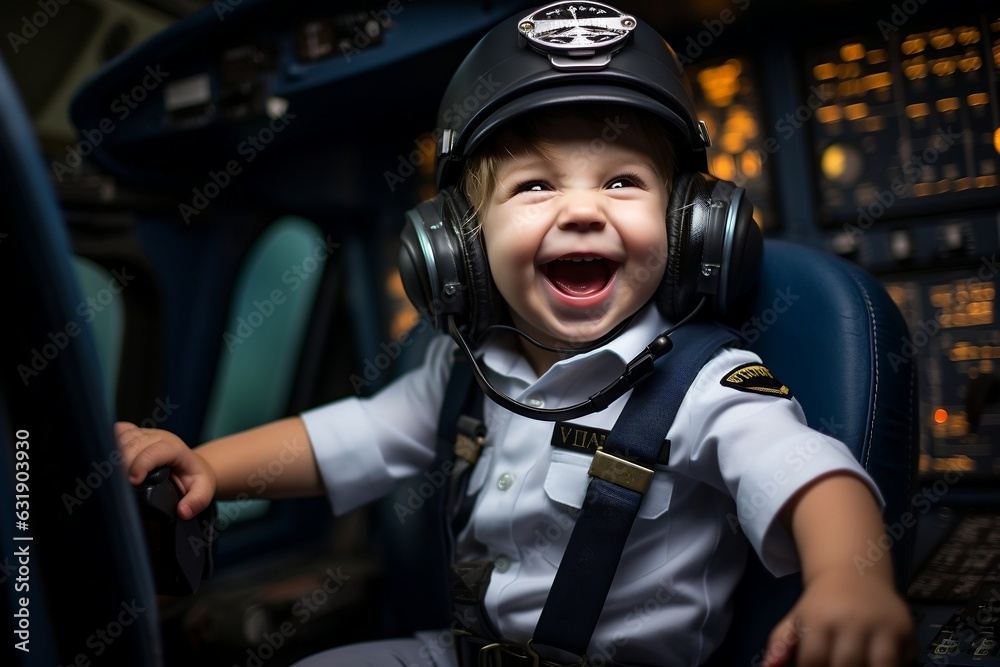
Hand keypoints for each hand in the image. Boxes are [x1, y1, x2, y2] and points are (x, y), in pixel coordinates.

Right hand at [115, 421, 216, 519]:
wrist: (193, 467)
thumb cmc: (194, 478)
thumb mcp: (203, 491)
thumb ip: (196, 501)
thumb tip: (183, 510)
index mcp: (176, 449)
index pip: (156, 451)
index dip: (141, 464)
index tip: (133, 481)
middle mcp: (160, 438)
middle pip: (134, 444)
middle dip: (124, 463)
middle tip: (118, 483)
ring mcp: (147, 434)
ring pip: (124, 438)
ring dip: (115, 455)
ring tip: (112, 475)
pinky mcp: (137, 434)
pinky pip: (119, 431)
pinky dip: (111, 442)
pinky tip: (110, 458)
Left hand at [762, 569, 914, 666]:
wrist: (855, 571)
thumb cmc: (821, 606)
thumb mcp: (796, 620)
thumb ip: (780, 644)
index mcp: (820, 619)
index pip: (814, 659)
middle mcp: (852, 621)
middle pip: (847, 665)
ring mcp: (882, 625)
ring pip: (881, 665)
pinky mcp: (906, 629)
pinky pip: (903, 661)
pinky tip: (876, 664)